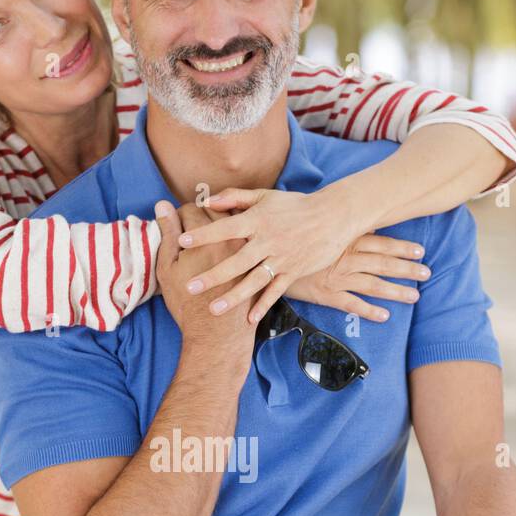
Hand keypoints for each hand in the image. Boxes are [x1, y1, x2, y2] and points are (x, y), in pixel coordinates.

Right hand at [153, 200, 254, 364]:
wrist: (217, 335)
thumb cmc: (187, 302)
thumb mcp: (168, 267)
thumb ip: (167, 233)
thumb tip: (162, 205)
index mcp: (208, 235)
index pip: (192, 209)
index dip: (180, 216)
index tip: (175, 226)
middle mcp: (233, 237)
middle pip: (217, 214)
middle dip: (203, 219)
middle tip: (192, 232)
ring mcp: (249, 250)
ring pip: (237, 227)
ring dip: (223, 229)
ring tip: (210, 240)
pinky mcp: (259, 263)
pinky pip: (250, 245)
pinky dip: (239, 243)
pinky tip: (228, 251)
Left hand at [170, 183, 427, 322]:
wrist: (333, 216)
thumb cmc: (295, 205)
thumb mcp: (265, 196)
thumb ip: (235, 198)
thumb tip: (207, 200)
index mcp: (257, 220)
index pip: (225, 228)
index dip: (204, 235)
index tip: (182, 242)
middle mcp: (267, 241)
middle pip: (235, 261)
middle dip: (212, 275)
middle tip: (189, 287)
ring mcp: (281, 258)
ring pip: (254, 281)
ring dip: (234, 296)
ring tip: (214, 310)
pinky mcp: (294, 271)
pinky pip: (276, 291)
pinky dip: (263, 305)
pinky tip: (249, 320)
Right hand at [288, 235, 430, 321]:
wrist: (269, 258)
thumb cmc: (294, 239)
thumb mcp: (318, 228)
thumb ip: (340, 227)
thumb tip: (361, 221)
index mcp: (345, 241)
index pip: (380, 243)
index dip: (401, 247)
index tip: (420, 250)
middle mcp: (345, 258)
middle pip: (382, 264)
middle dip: (406, 269)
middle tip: (426, 273)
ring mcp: (337, 277)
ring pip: (373, 285)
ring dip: (395, 291)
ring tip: (414, 296)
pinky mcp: (325, 294)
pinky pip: (351, 304)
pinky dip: (369, 311)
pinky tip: (385, 316)